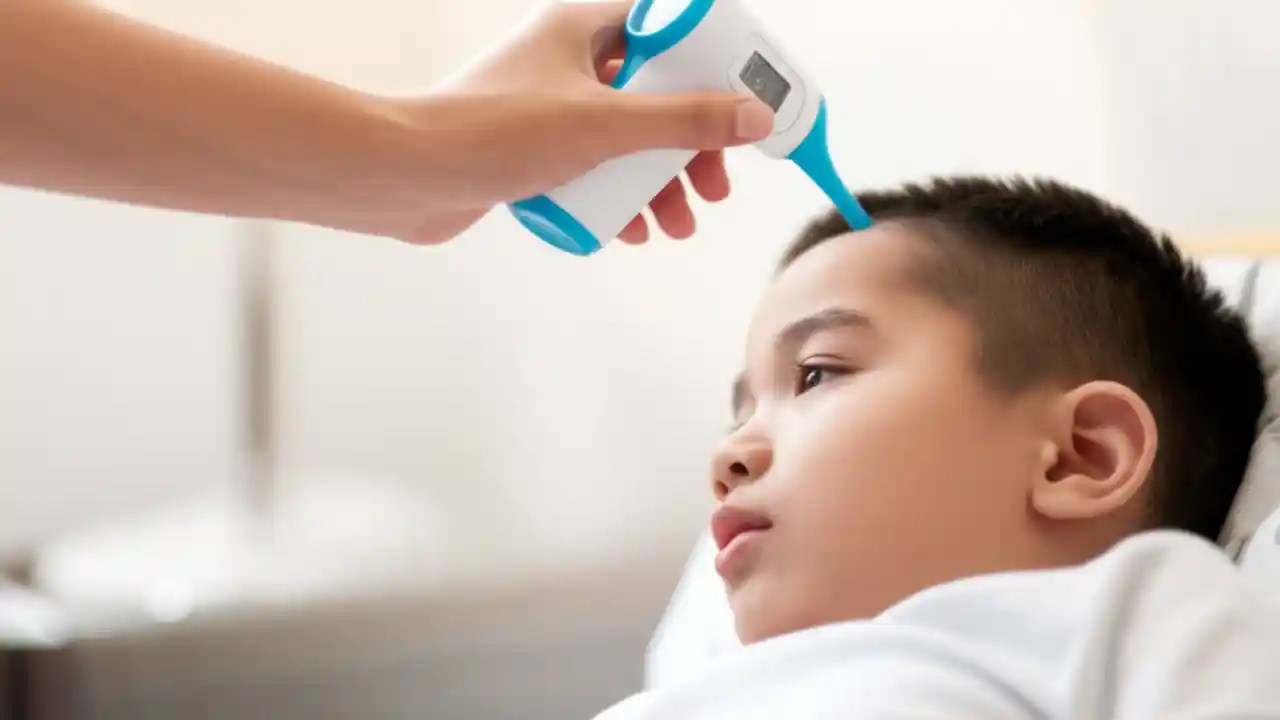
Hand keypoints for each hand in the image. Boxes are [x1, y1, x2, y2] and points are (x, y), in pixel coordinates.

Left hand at [392, 1, 774, 244]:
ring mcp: (547, 106)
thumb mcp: (606, 125)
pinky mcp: (529, 150)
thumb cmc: (495, 133)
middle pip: (654, 92)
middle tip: (713, 187)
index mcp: (581, 26)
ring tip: (676, 227)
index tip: (741, 102)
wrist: (405, 178)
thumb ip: (684, 120)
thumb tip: (755, 118)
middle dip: (688, 145)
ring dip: (657, 182)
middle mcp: (566, 58)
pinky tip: (629, 230)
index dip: (710, 61)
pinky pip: (591, 167)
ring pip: (624, 138)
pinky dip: (616, 196)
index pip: (666, 26)